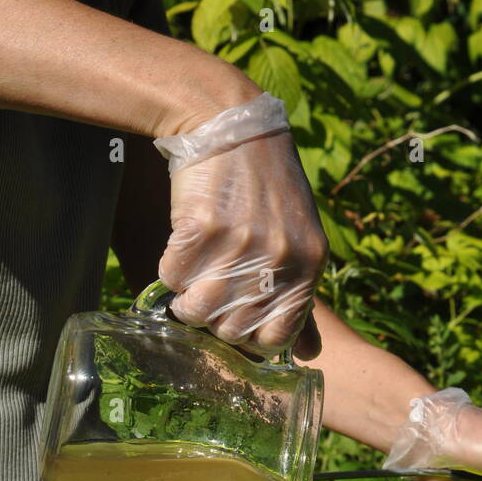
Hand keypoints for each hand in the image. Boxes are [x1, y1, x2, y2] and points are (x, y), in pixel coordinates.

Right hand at [154, 93, 327, 357]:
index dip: (249, 338)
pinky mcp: (201, 227)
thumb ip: (301, 299)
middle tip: (210, 289)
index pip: (275, 340)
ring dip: (186, 299)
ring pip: (196, 311)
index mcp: (308, 267)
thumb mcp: (299, 241)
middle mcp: (278, 259)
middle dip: (213, 319)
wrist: (230, 125)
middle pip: (231, 331)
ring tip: (190, 275)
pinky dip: (170, 266)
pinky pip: (172, 276)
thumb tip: (311, 355)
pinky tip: (183, 242)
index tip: (236, 319)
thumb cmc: (265, 189)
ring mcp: (240, 243)